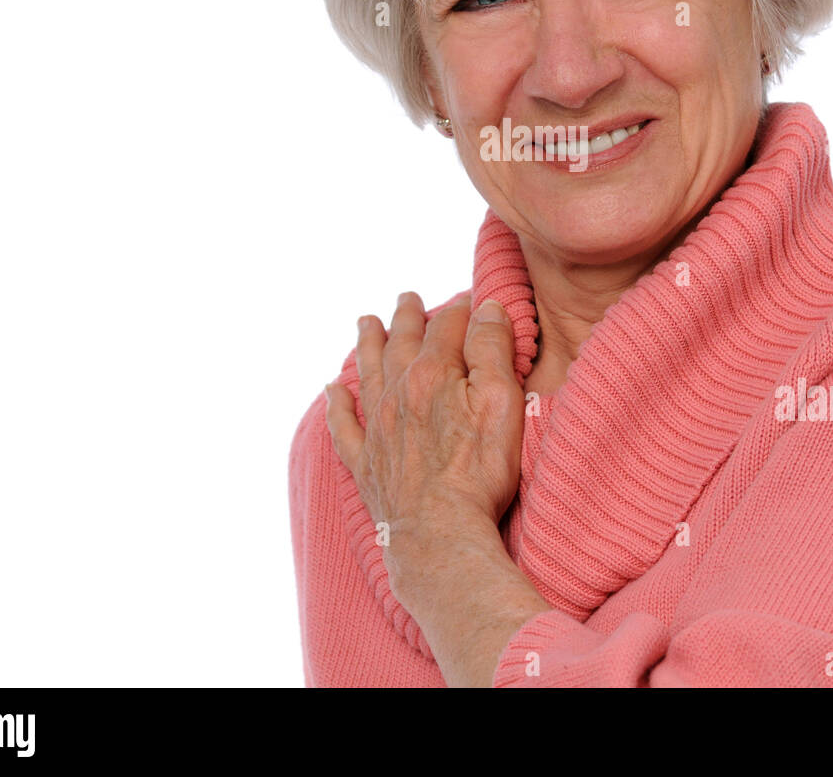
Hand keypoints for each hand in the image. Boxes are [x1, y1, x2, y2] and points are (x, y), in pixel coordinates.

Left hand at [324, 291, 525, 577]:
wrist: (441, 536)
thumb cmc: (480, 472)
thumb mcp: (501, 403)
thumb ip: (492, 350)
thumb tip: (485, 307)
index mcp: (433, 374)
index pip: (447, 326)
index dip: (462, 310)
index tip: (473, 301)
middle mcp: (397, 394)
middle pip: (401, 342)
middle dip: (407, 317)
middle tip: (408, 296)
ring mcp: (377, 429)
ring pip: (368, 373)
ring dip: (368, 344)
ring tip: (366, 322)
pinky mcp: (366, 464)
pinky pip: (343, 426)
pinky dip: (336, 405)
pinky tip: (331, 391)